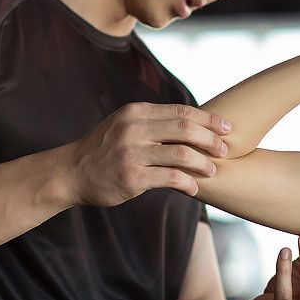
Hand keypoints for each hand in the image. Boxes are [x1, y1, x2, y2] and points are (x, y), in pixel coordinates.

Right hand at [67, 102, 231, 205]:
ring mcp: (132, 153)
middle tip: (224, 150)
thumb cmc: (104, 149)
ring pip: (182, 154)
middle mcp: (134, 129)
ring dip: (204, 163)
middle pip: (186, 129)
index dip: (209, 119)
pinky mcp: (132, 177)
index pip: (182, 111)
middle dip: (211, 140)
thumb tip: (193, 122)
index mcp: (136, 112)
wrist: (71, 172)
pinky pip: (170, 178)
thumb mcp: (125, 125)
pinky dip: (188, 183)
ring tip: (212, 170)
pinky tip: (194, 188)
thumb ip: (153, 121)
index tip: (227, 127)